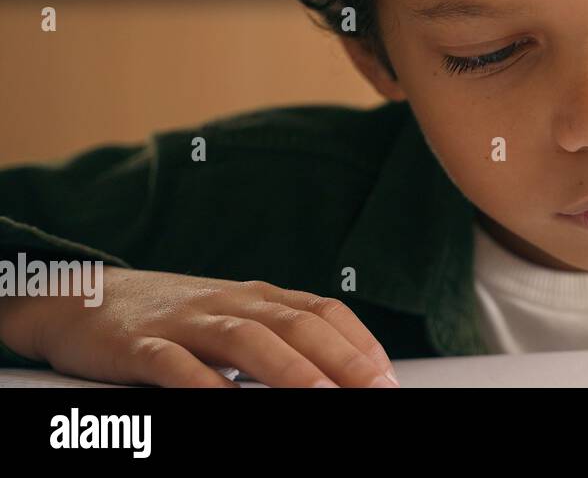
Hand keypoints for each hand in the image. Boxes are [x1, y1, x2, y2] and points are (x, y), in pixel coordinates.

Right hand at [0, 265, 397, 387]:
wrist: (84, 297)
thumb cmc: (174, 318)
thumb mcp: (233, 319)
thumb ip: (280, 338)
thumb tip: (340, 372)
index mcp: (258, 297)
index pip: (322, 311)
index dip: (360, 342)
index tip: (390, 377)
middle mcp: (230, 303)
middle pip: (295, 325)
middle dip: (341, 359)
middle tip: (377, 390)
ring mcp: (185, 321)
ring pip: (245, 340)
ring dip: (289, 370)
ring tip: (322, 398)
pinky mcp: (140, 345)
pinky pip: (175, 364)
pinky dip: (203, 384)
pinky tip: (225, 403)